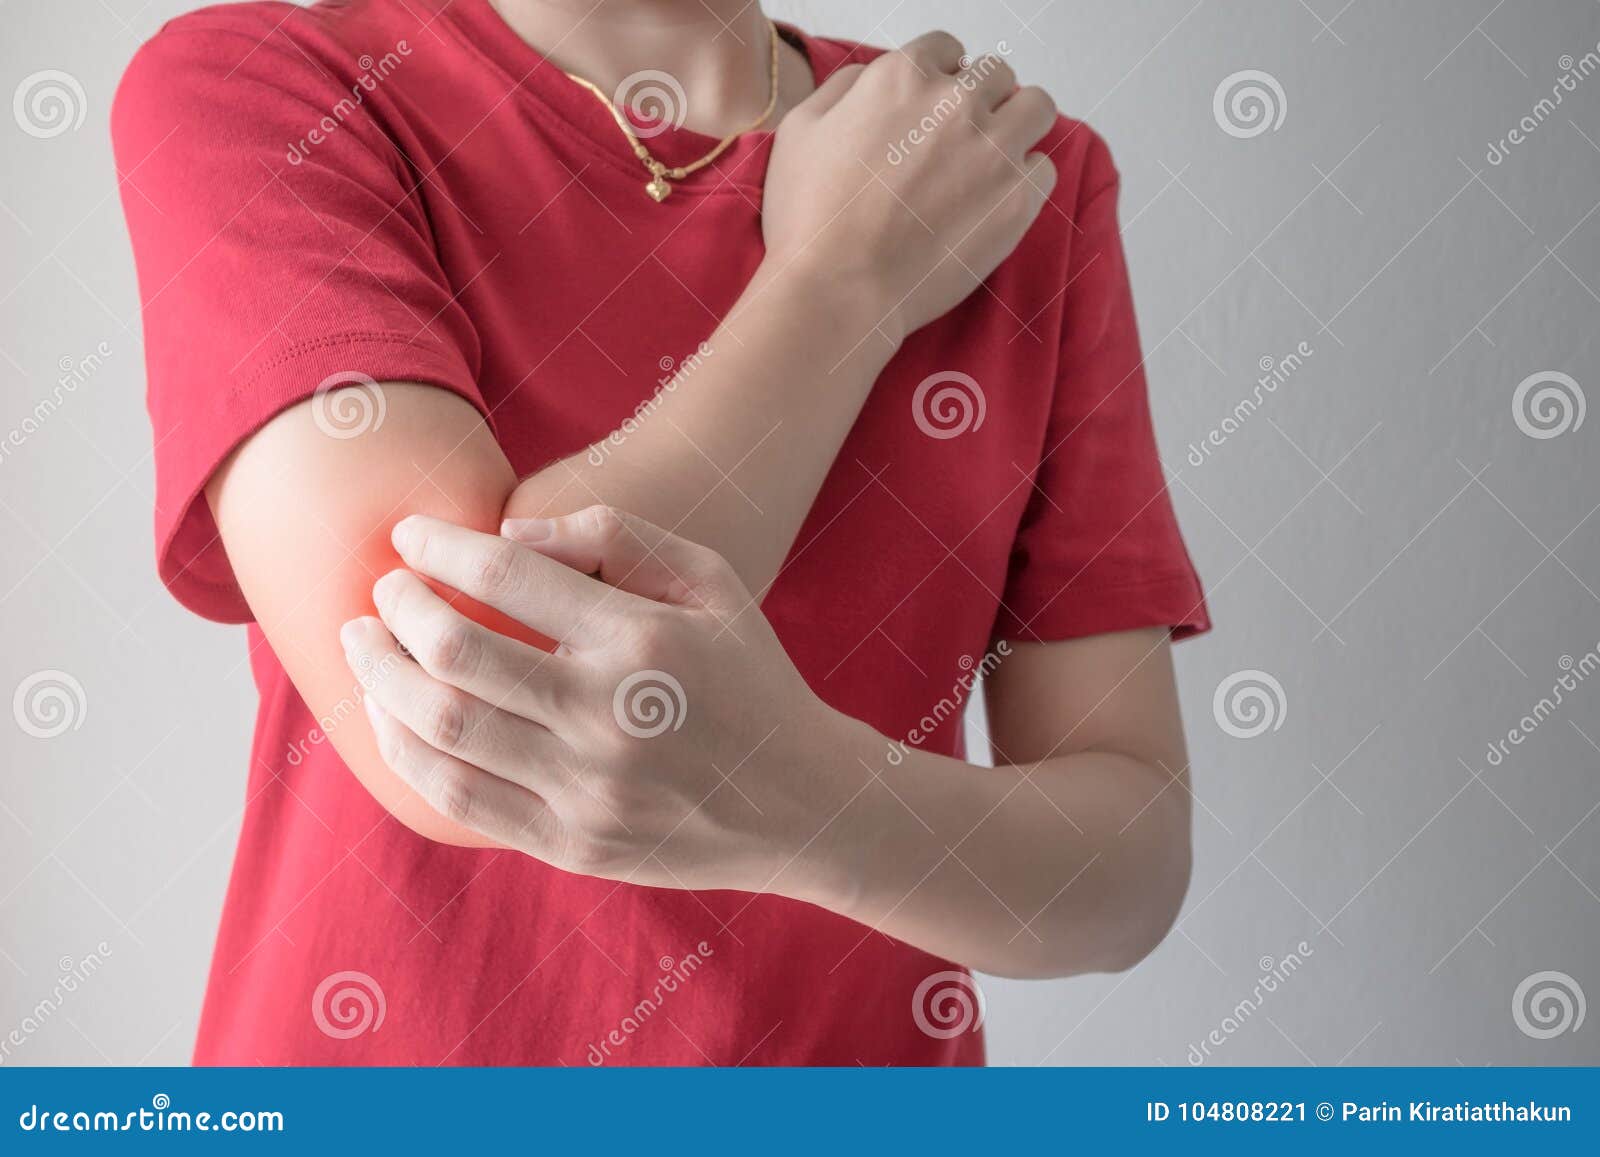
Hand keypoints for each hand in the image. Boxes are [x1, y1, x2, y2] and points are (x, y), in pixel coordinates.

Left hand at [339, 506, 849, 896]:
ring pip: (440, 728)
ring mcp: (586, 789)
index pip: (506, 577)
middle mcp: (608, 717)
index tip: (410, 536)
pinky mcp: (571, 845)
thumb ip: (618, 535)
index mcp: (642, 641)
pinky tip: (391, 717)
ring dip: (379, 679)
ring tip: (364, 646)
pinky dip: (406, 752)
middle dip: (396, 610)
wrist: (802, 803)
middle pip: (453, 654)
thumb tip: (507, 536)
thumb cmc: (749, 678)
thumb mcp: (711, 582)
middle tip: (381, 591)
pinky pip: (458, 798)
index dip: (438, 547)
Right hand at [763, 30, 1058, 340]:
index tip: (935, 106)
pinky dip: (1026, 180)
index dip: (941, 77)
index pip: (946, 50)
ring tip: (996, 157)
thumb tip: (868, 80)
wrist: (839, 288)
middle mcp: (956, 102)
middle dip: (982, 99)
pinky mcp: (1017, 199)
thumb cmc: (811, 217)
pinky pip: (1044, 168)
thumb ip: (842, 89)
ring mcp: (994, 149)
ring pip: (1036, 108)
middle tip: (963, 138)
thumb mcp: (801, 131)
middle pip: (997, 74)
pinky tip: (997, 200)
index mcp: (903, 77)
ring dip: (1019, 125)